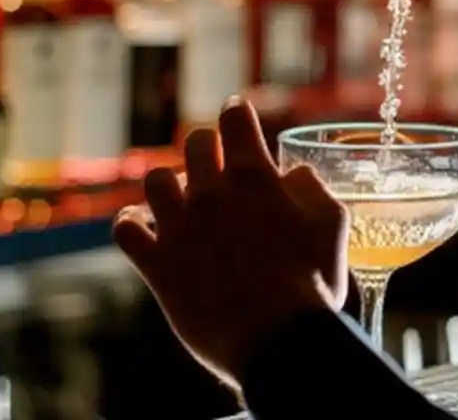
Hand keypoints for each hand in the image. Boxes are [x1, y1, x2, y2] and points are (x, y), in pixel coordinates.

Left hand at [113, 98, 348, 385]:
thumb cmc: (312, 284)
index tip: (238, 115)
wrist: (278, 343)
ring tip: (182, 196)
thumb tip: (290, 173)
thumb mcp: (331, 223)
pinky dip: (132, 221)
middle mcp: (210, 194)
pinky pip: (125, 228)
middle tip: (216, 163)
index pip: (235, 120)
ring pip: (155, 179)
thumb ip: (310, 186)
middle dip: (208, 146)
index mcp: (254, 178)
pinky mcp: (156, 265)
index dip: (238, 113)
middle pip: (194, 143)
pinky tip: (144, 224)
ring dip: (170, 183)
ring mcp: (178, 228)